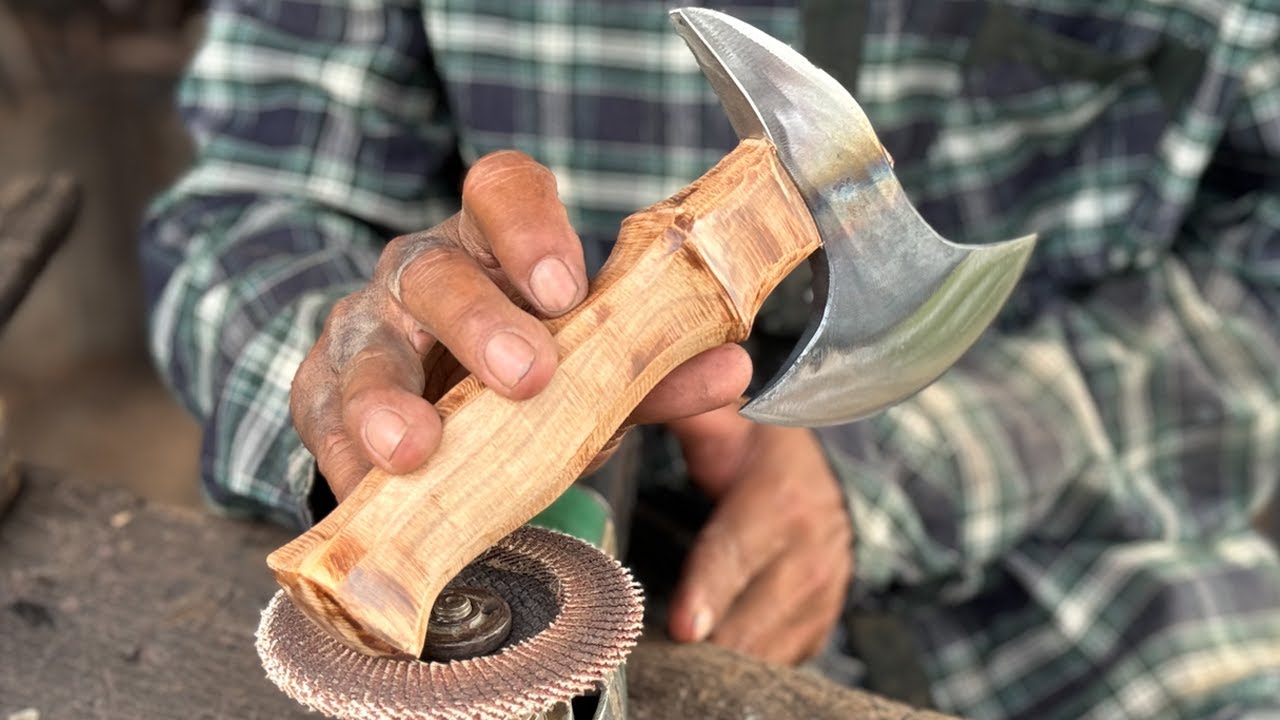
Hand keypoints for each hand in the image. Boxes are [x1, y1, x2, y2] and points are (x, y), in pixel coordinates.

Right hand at [290, 150, 752, 499]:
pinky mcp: (321, 389)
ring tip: (414, 447)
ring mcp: (366, 327)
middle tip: (526, 374)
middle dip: (480, 321)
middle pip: (437, 270)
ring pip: (367, 345)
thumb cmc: (523, 368)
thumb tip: (733, 369)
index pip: (503, 193)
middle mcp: (424, 271)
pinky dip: (343, 456)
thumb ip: (650, 366)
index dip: (530, 227)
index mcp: (495, 242)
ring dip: (388, 397)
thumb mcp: (590, 365)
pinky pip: (321, 416)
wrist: (440, 408)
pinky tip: (366, 488)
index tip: (566, 284)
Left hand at [666, 403, 853, 664]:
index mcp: (783, 500)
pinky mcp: (820, 626)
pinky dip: (746, 666)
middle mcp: (813, 553)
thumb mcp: (726, 425)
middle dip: (709, 640)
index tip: (685, 625)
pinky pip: (781, 661)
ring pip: (768, 650)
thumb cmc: (756, 452)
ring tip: (673, 663)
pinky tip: (709, 662)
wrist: (818, 480)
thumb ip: (688, 415)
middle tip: (656, 656)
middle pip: (754, 617)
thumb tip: (645, 385)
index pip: (738, 551)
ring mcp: (823, 596)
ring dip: (724, 659)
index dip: (710, 589)